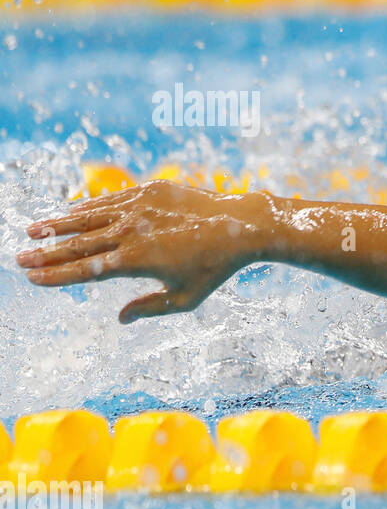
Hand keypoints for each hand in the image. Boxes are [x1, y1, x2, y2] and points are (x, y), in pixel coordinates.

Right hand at [17, 180, 269, 323]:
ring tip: (32, 231)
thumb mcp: (186, 298)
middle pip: (78, 244)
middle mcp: (131, 232)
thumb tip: (121, 318)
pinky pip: (110, 201)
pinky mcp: (149, 190)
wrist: (242, 225)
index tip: (33, 278)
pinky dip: (87, 207)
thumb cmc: (215, 268)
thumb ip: (150, 308)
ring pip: (88, 217)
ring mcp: (138, 208)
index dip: (56, 275)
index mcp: (136, 261)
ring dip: (58, 225)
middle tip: (19, 259)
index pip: (85, 270)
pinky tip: (70, 212)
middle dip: (46, 252)